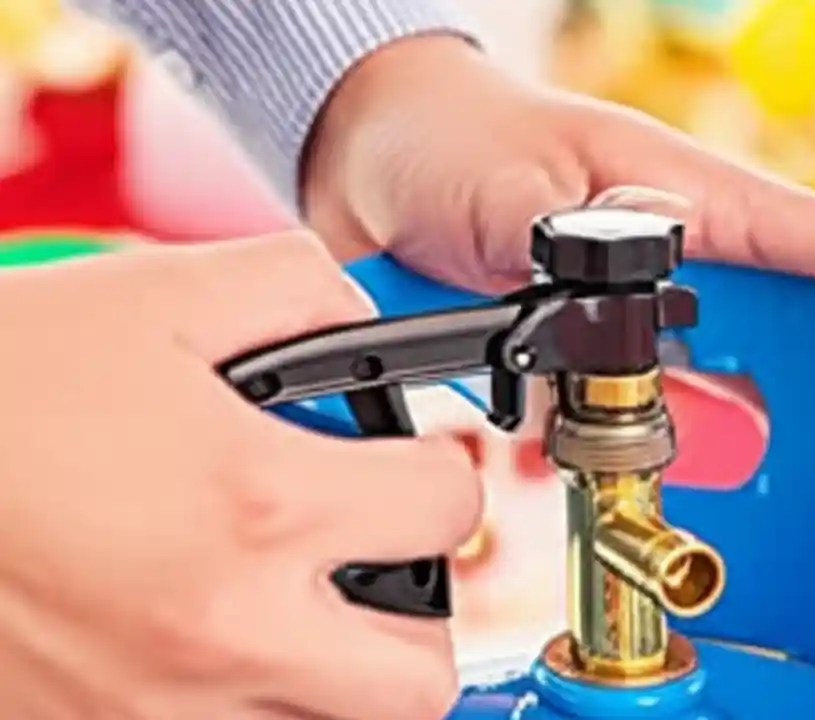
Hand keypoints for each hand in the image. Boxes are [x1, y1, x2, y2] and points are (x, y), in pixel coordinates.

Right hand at [0, 234, 479, 718]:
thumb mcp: (158, 292)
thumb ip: (297, 289)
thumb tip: (366, 327)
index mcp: (260, 507)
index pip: (448, 510)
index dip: (441, 471)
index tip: (411, 466)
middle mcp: (226, 633)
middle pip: (422, 674)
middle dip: (418, 608)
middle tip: (376, 559)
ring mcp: (160, 713)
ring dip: (339, 670)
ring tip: (291, 602)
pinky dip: (248, 704)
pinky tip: (208, 641)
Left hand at [302, 36, 814, 522]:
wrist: (381, 168)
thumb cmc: (458, 144)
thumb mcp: (519, 187)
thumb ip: (588, 242)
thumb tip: (662, 282)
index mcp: (703, 201)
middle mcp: (710, 264)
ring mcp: (680, 316)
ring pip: (802, 391)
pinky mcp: (635, 361)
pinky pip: (717, 420)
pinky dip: (770, 466)